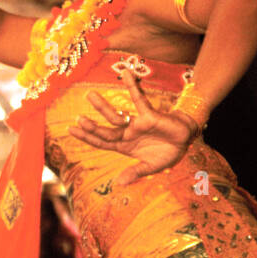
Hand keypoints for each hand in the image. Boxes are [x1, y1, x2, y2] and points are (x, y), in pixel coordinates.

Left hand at [70, 73, 194, 185]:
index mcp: (124, 146)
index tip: (71, 130)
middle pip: (104, 130)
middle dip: (91, 127)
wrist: (185, 140)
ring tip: (89, 95)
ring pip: (116, 115)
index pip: (101, 142)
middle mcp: (126, 134)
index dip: (87, 138)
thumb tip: (118, 183)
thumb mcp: (150, 167)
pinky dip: (132, 86)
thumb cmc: (167, 153)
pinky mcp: (148, 115)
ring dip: (102, 106)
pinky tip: (125, 73)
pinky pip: (139, 99)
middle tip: (77, 119)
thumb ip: (135, 173)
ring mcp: (136, 124)